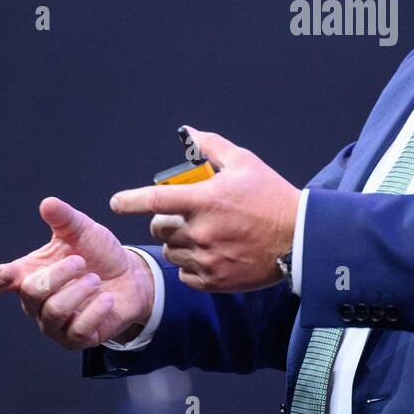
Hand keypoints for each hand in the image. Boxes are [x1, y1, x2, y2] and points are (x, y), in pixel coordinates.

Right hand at [0, 197, 153, 349]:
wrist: (132, 276)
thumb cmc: (98, 254)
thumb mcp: (83, 230)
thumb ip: (64, 218)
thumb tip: (48, 203)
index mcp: (29, 273)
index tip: (8, 273)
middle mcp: (36, 302)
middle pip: (31, 293)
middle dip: (57, 275)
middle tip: (80, 262)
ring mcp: (54, 323)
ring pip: (53, 313)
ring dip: (77, 292)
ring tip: (95, 278)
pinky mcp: (76, 339)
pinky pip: (77, 332)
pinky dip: (94, 312)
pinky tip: (107, 298)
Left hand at [109, 126, 299, 292]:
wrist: (298, 238)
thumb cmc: (270, 196)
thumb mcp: (245, 163)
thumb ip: (212, 146)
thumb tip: (188, 132)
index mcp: (206, 200)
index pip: (155, 200)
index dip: (130, 200)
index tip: (115, 203)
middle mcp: (202, 231)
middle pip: (159, 228)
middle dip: (165, 221)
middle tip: (185, 216)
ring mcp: (207, 258)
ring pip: (172, 252)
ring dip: (179, 244)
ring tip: (202, 236)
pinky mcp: (215, 281)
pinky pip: (185, 275)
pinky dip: (191, 266)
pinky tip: (209, 255)